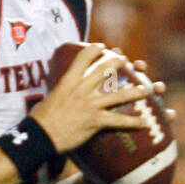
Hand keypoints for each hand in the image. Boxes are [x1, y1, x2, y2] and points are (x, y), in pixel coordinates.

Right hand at [33, 43, 153, 153]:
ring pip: (118, 94)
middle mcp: (81, 89)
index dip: (95, 49)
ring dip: (134, 92)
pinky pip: (118, 120)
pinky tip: (143, 122)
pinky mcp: (95, 121)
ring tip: (145, 90)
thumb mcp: (49, 97)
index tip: (102, 47)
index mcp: (68, 81)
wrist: (40, 136)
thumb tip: (61, 90)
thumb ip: (60, 90)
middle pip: (105, 70)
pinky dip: (132, 122)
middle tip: (126, 61)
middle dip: (118, 63)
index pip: (84, 58)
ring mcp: (90, 105)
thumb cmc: (40, 120)